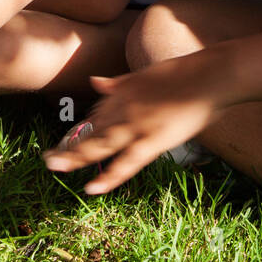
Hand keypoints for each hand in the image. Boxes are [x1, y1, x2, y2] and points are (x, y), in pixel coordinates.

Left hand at [42, 57, 222, 193]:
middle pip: (90, 130)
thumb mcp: (145, 74)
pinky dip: (109, 176)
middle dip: (68, 146)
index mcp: (123, 92)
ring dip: (76, 157)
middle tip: (48, 159)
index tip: (62, 144)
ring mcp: (137, 124)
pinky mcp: (154, 140)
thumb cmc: (186, 73)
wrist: (213, 74)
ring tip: (55, 168)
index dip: (77, 132)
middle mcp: (124, 107)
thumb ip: (119, 82)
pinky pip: (127, 163)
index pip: (93, 115)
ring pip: (100, 145)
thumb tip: (96, 83)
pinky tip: (91, 187)